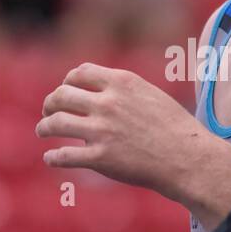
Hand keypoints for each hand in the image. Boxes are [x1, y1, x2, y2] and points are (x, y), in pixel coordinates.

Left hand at [35, 63, 222, 198]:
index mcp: (121, 83)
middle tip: (47, 111)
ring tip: (42, 131)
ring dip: (44, 127)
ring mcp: (102, 131)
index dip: (67, 82)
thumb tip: (100, 92)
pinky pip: (63, 155)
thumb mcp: (150, 95)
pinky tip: (50, 157)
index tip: (64, 91)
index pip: (79, 73)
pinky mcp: (100, 158)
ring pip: (55, 124)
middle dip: (50, 103)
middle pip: (61, 96)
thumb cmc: (174, 127)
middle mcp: (107, 103)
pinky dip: (52, 157)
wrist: (188, 157)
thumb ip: (123, 90)